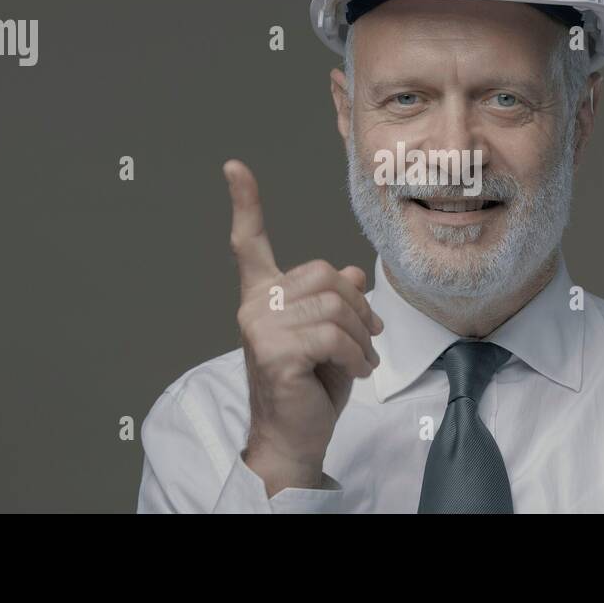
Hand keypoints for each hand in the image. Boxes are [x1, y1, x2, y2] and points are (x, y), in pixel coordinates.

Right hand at [223, 159, 383, 495]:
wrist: (294, 436)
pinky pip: (335, 337)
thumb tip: (352, 273)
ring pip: (336, 307)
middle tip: (368, 337)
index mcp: (262, 294)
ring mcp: (260, 328)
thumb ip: (334, 299)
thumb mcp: (329, 334)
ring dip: (362, 337)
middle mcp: (254, 306)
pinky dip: (357, 356)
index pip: (249, 243)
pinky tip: (355, 371)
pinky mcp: (275, 352)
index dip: (245, 204)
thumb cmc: (310, 385)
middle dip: (358, 307)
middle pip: (325, 276)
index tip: (235, 168)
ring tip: (360, 359)